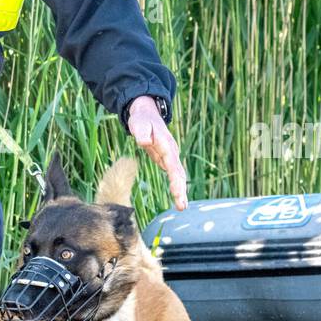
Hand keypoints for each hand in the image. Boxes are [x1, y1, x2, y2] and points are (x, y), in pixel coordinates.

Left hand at [127, 96, 186, 210]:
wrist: (147, 114)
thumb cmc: (141, 119)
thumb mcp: (138, 123)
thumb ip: (141, 132)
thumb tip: (145, 142)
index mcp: (166, 145)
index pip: (172, 165)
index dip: (175, 180)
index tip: (177, 193)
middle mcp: (171, 152)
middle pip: (179, 173)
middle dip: (181, 190)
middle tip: (182, 207)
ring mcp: (171, 156)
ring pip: (178, 175)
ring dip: (181, 191)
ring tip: (182, 207)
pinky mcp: (167, 159)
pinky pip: (174, 175)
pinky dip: (178, 186)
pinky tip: (179, 199)